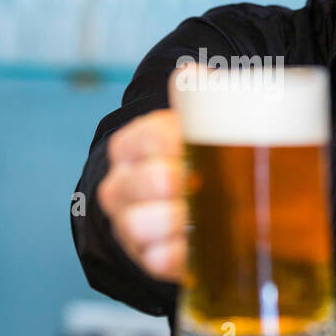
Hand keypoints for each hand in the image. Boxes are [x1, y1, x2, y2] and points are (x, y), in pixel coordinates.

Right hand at [95, 68, 189, 283]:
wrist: (213, 203)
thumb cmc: (205, 154)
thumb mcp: (202, 121)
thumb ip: (199, 94)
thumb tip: (192, 76)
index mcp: (131, 147)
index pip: (141, 138)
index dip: (169, 139)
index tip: (193, 141)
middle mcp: (122, 187)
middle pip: (140, 182)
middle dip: (174, 181)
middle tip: (207, 180)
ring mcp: (132, 225)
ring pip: (137, 224)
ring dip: (174, 219)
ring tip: (205, 215)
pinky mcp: (150, 259)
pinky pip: (155, 260)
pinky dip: (179, 254)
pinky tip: (200, 244)